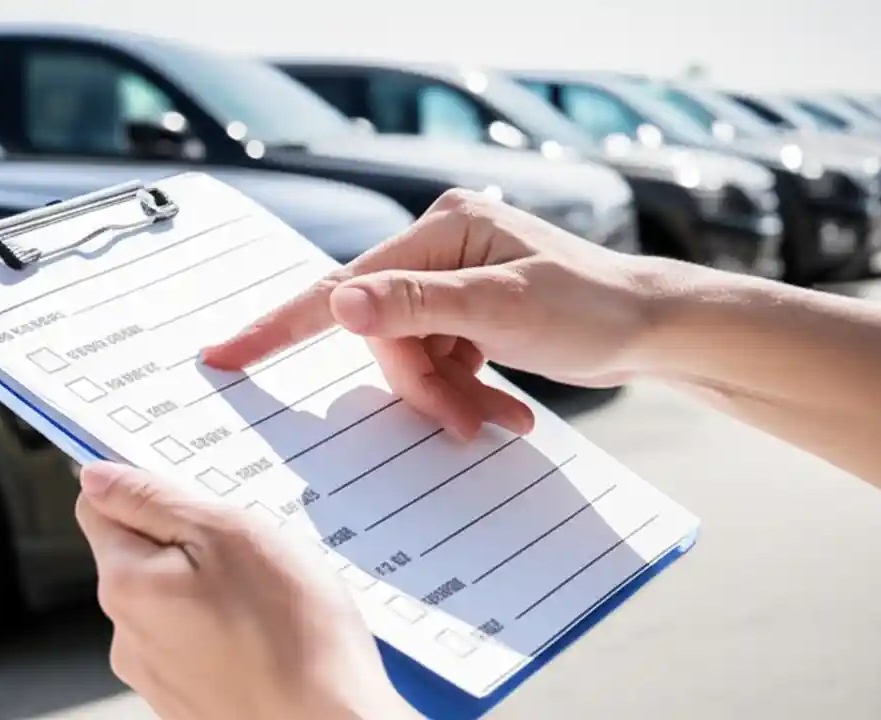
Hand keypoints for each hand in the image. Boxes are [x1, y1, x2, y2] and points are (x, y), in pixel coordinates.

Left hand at [74, 462, 419, 719]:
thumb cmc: (292, 633)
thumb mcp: (228, 533)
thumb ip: (153, 500)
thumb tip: (97, 476)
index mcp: (126, 585)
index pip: (99, 507)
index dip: (144, 488)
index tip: (190, 492)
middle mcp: (127, 635)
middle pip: (140, 555)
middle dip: (188, 540)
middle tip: (248, 547)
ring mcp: (158, 674)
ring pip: (174, 600)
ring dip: (211, 586)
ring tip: (267, 597)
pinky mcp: (190, 700)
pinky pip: (198, 642)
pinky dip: (227, 629)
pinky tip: (268, 634)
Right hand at [203, 189, 665, 440]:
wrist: (656, 330)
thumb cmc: (593, 308)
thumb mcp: (504, 308)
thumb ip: (415, 305)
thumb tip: (338, 304)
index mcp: (442, 229)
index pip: (346, 285)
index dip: (281, 324)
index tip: (224, 355)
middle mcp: (442, 248)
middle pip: (386, 334)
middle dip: (422, 385)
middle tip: (464, 423)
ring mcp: (457, 282)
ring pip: (414, 355)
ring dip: (448, 396)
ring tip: (496, 422)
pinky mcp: (473, 312)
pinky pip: (444, 360)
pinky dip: (466, 391)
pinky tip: (506, 412)